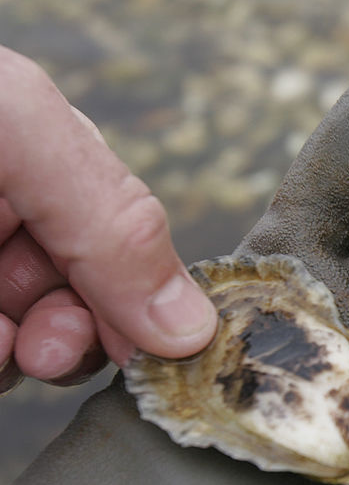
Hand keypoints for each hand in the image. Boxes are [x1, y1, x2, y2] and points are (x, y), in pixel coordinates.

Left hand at [0, 46, 216, 391]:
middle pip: (77, 308)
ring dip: (18, 357)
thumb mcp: (20, 127)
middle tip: (52, 347)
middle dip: (77, 337)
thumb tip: (195, 325)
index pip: (124, 252)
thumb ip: (114, 218)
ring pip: (20, 347)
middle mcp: (11, 223)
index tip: (149, 349)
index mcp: (48, 169)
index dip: (140, 306)